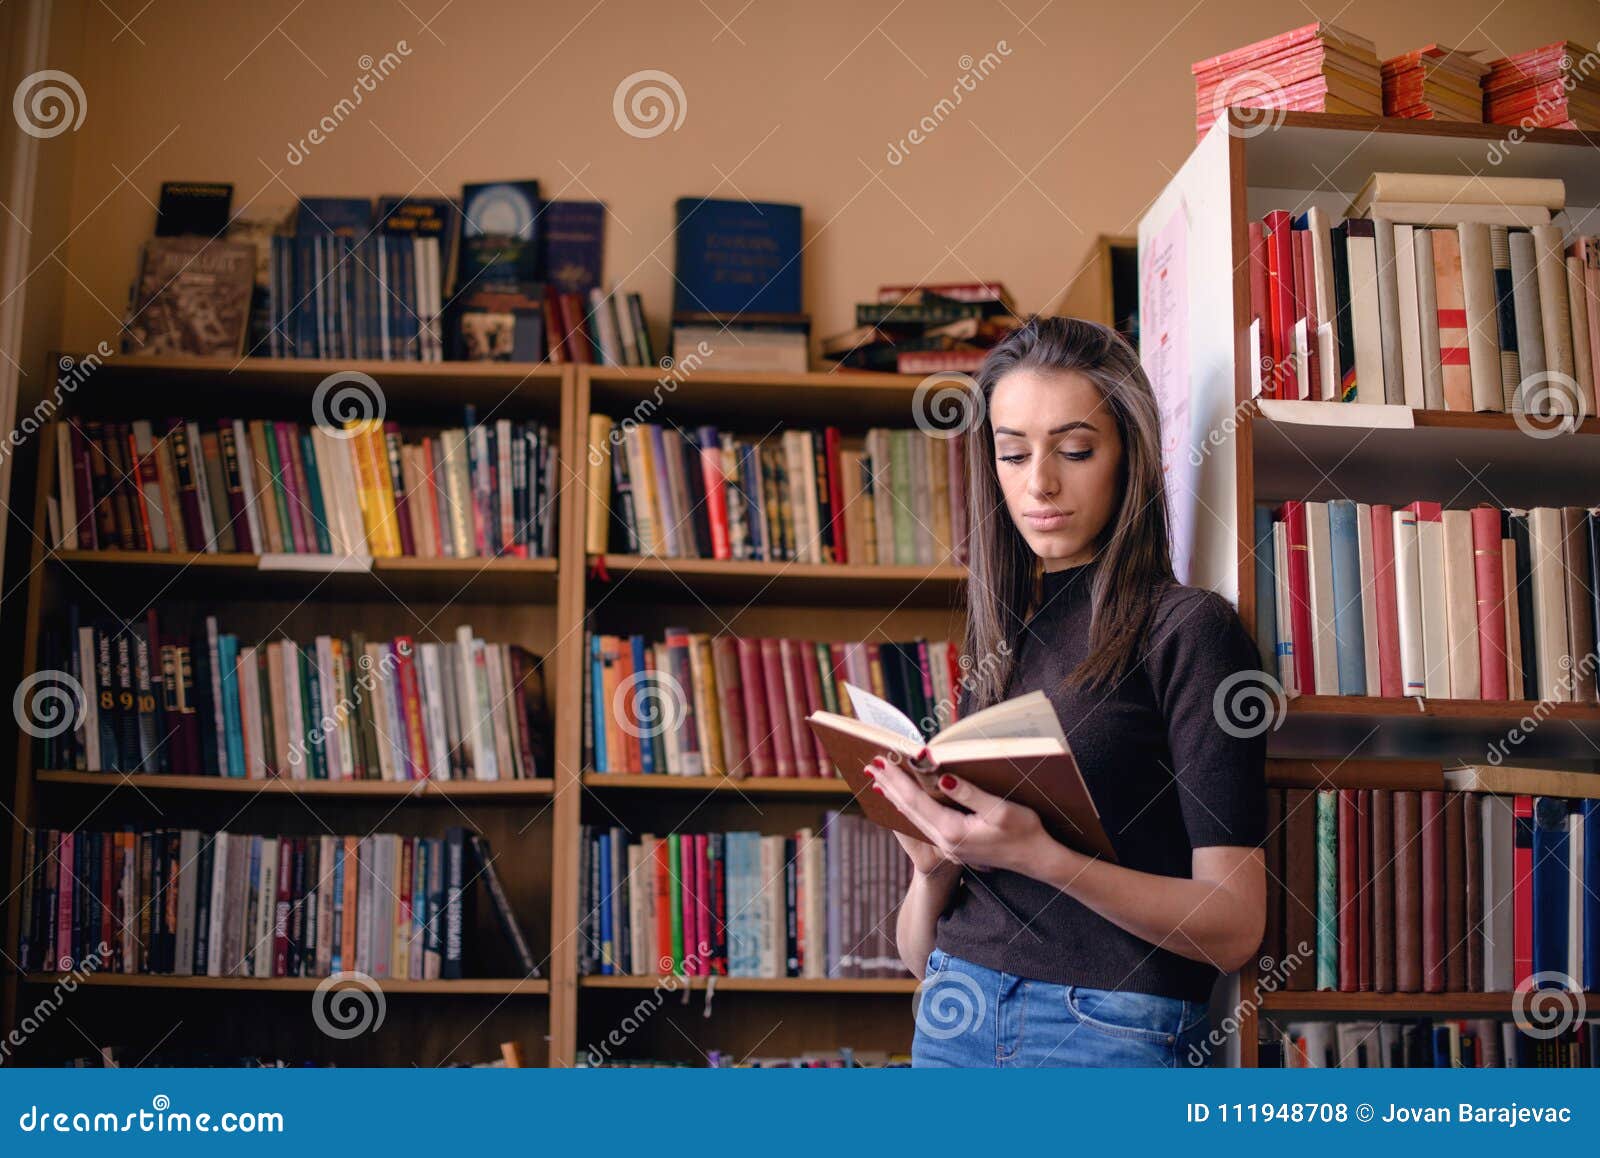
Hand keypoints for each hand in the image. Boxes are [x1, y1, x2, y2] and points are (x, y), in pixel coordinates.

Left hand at [868, 753, 1050, 874]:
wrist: (1037, 860)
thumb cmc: (1025, 832)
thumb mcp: (1000, 809)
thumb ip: (969, 793)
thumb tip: (941, 777)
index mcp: (952, 832)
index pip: (916, 801)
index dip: (897, 780)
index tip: (881, 762)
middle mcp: (945, 841)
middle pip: (909, 810)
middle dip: (889, 786)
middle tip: (871, 765)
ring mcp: (948, 846)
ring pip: (913, 818)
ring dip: (896, 797)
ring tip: (880, 779)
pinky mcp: (954, 846)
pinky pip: (923, 823)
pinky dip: (910, 808)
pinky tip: (903, 800)